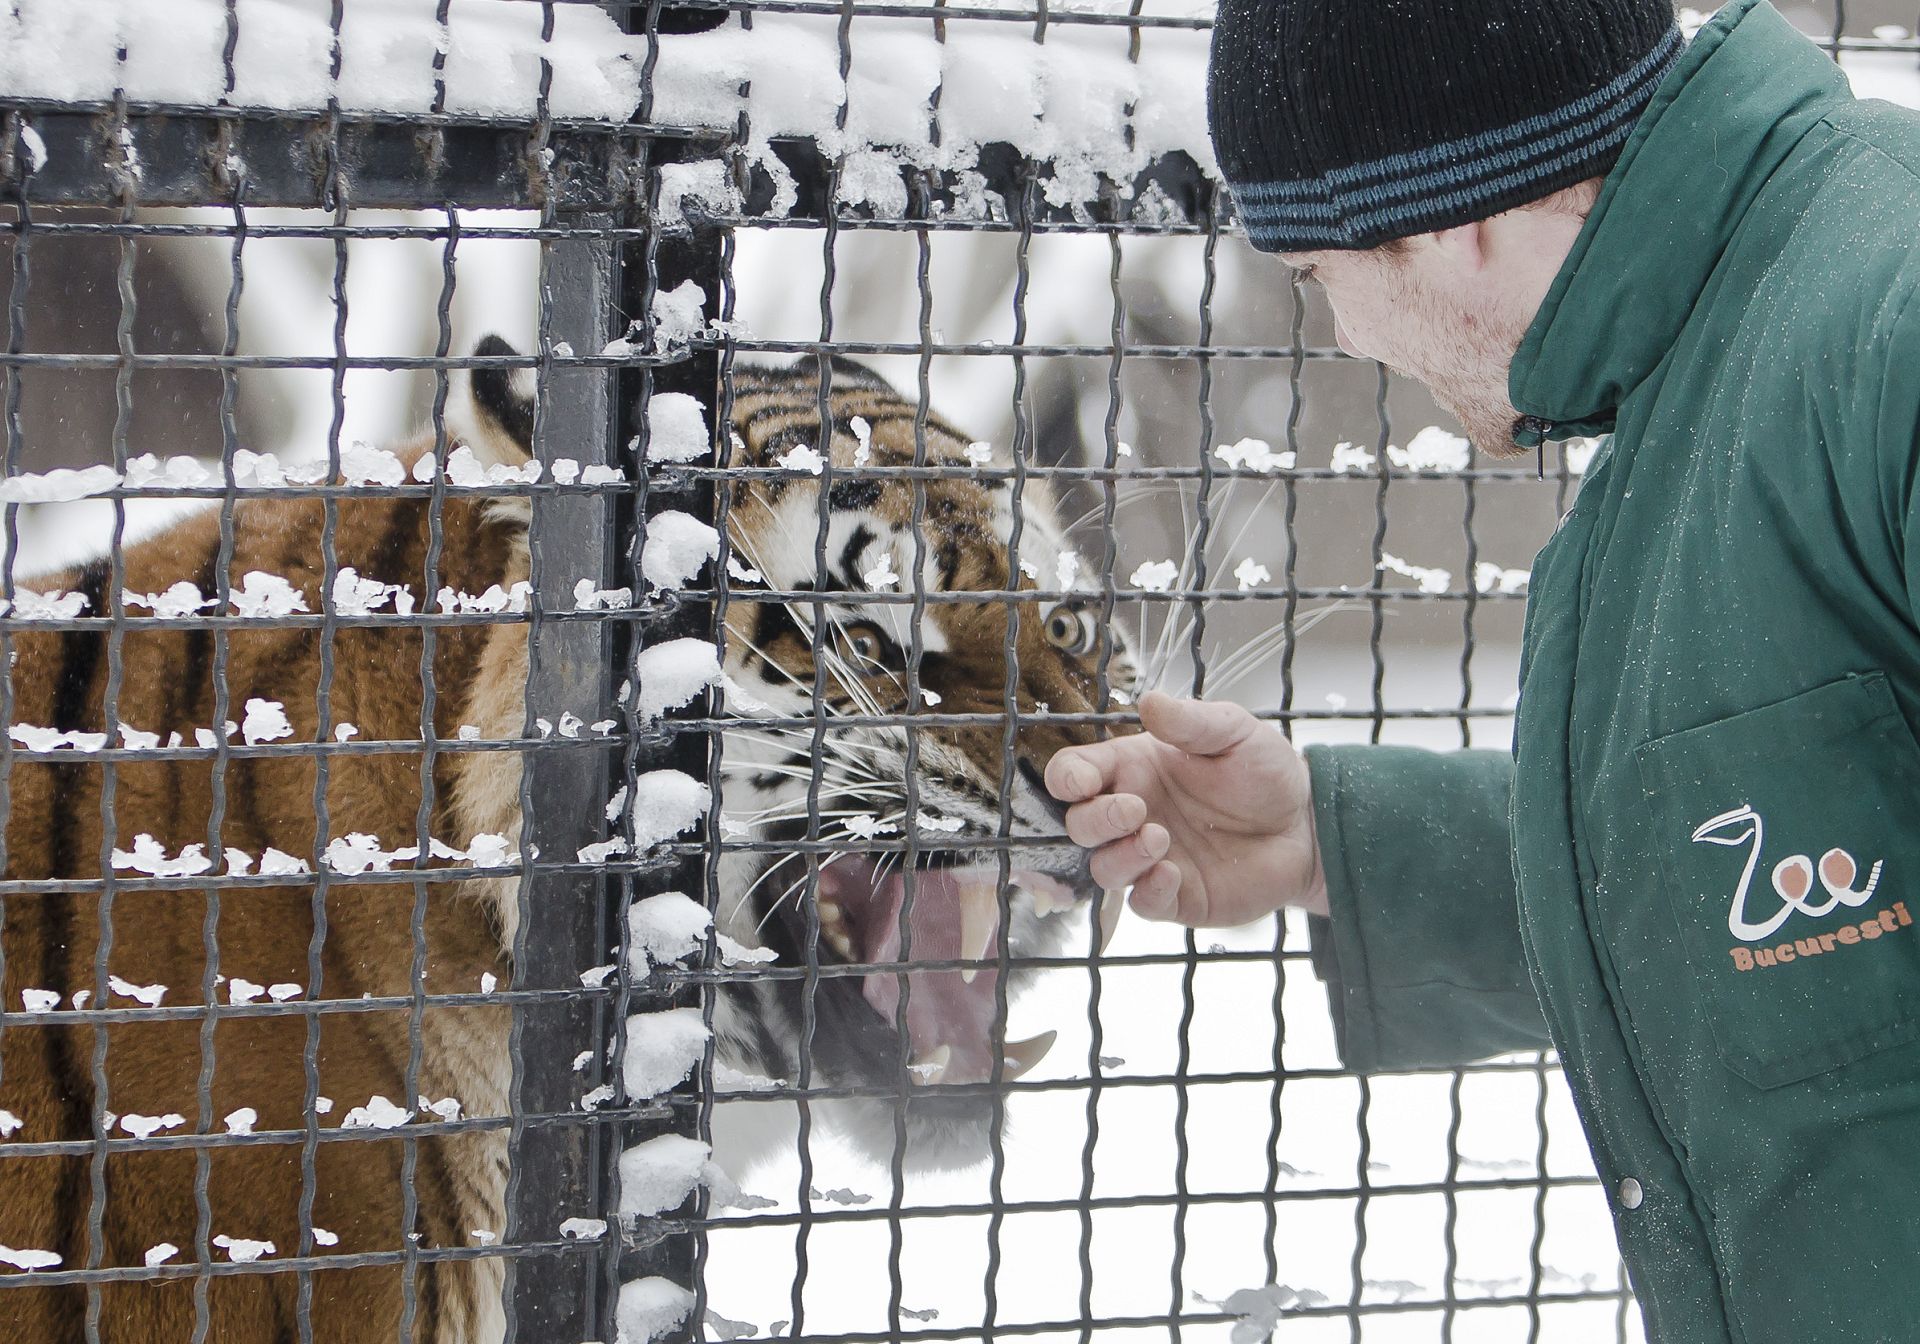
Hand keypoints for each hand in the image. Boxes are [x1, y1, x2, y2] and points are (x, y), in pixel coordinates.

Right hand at [1044, 691, 1326, 925]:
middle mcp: (1135, 815)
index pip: (1075, 773)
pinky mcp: (1176, 896)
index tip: (1084, 781)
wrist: (1307, 825)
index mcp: (1134, 769)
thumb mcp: (1235, 733)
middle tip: (1136, 809)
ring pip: (1103, 868)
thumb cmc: (1265, 772)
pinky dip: (1147, 891)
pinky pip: (1141, 903)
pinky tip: (1171, 873)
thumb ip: (1191, 721)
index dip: (1067, 778)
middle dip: (1096, 818)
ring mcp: (1151, 858)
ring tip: (1159, 839)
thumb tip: (1148, 701)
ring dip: (1120, 856)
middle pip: (1080, 824)